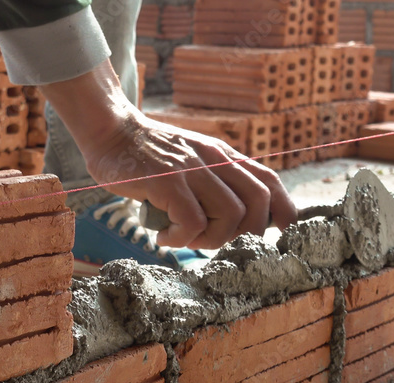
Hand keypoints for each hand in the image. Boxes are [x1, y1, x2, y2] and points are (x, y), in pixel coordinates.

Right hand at [83, 114, 296, 248]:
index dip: (283, 210)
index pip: (269, 181)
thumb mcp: (191, 159)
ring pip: (230, 215)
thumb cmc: (147, 155)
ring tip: (186, 239)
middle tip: (215, 240)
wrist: (110, 131)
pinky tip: (164, 237)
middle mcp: (214, 159)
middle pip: (258, 202)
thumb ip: (213, 180)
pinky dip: (180, 239)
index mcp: (223, 155)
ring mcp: (191, 169)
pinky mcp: (166, 181)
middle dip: (245, 233)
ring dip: (211, 240)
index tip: (277, 233)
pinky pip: (191, 222)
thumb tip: (236, 218)